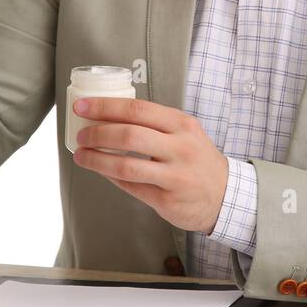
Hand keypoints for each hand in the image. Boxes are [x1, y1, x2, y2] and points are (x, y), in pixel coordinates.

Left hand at [70, 97, 228, 233]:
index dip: (105, 107)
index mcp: (182, 124)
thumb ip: (155, 125)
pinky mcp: (168, 199)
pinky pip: (131, 187)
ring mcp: (176, 175)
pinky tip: (102, 172)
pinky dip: (111, 178)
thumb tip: (109, 118)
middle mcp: (181, 147)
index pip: (138, 109)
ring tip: (81, 156)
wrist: (225, 194)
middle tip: (81, 135)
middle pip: (129, 135)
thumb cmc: (197, 159)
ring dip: (97, 160)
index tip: (82, 106)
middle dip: (97, 134)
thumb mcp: (185, 133)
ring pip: (126, 165)